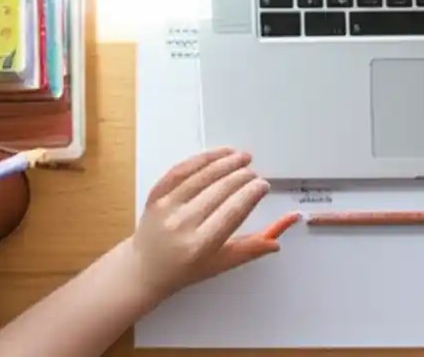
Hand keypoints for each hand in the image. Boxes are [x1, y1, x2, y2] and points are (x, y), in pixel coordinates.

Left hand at [133, 149, 294, 298]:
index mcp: (200, 246)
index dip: (251, 194)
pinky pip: (180, 170)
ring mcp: (166, 208)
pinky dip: (202, 159)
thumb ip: (251, 249)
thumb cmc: (184, 270)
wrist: (144, 268)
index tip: (263, 185)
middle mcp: (181, 225)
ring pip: (201, 176)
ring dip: (225, 162)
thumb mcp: (220, 264)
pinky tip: (219, 154)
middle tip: (254, 173)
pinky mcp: (155, 196)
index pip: (232, 213)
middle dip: (242, 177)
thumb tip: (280, 238)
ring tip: (243, 157)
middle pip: (219, 191)